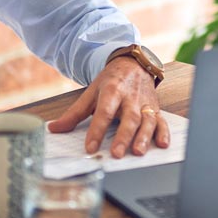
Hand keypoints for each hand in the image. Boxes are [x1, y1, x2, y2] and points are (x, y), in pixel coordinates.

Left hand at [46, 57, 170, 157]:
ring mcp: (145, 103)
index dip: (97, 130)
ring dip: (144, 137)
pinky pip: (162, 121)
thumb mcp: (91, 93)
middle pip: (129, 118)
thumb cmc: (112, 81)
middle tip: (116, 153)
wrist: (134, 64)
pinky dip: (164, 133)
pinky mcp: (155, 109)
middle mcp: (131, 97)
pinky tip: (162, 144)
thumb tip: (54, 128)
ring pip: (147, 120)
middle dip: (123, 136)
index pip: (104, 112)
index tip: (90, 147)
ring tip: (137, 152)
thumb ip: (74, 113)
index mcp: (112, 91)